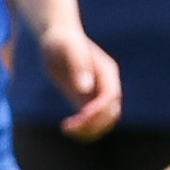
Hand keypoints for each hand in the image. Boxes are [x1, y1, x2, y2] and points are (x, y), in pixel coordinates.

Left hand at [33, 22, 122, 137]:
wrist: (57, 39)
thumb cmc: (61, 41)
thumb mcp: (67, 48)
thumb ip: (77, 65)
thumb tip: (85, 88)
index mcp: (106, 72)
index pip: (111, 96)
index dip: (100, 108)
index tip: (82, 115)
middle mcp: (107, 85)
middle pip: (111, 112)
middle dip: (94, 123)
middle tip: (70, 126)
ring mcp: (97, 94)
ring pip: (104, 121)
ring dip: (89, 130)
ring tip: (67, 129)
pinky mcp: (86, 101)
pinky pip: (91, 121)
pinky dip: (83, 129)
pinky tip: (66, 127)